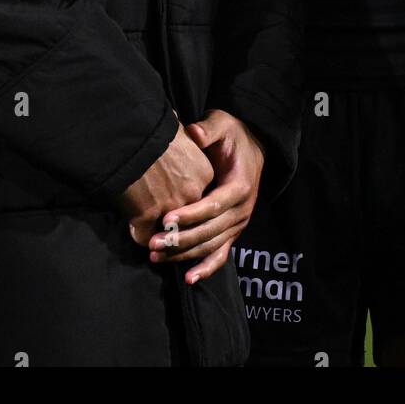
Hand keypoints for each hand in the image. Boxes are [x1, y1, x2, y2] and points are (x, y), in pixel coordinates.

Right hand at [119, 122, 212, 250]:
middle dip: (174, 219)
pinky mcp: (147, 217)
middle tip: (161, 214)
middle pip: (187, 216)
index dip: (185, 196)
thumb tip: (190, 133)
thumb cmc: (154, 128)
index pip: (199, 196)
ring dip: (159, 234)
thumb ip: (189, 140)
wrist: (130, 134)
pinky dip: (139, 234)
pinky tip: (133, 225)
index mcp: (204, 173)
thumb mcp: (181, 130)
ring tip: (149, 231)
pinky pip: (145, 237)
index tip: (172, 191)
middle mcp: (192, 193)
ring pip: (169, 232)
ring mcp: (171, 207)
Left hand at [147, 110, 264, 283]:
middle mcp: (242, 210)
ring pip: (211, 245)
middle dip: (181, 239)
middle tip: (153, 242)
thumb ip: (208, 129)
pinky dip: (206, 268)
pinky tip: (188, 279)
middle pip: (210, 231)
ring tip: (156, 256)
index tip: (166, 218)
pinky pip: (221, 254)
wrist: (251, 146)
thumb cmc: (232, 136)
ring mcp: (238, 224)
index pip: (213, 206)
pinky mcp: (232, 232)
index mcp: (240, 186)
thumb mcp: (222, 124)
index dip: (190, 214)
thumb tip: (193, 133)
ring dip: (184, 255)